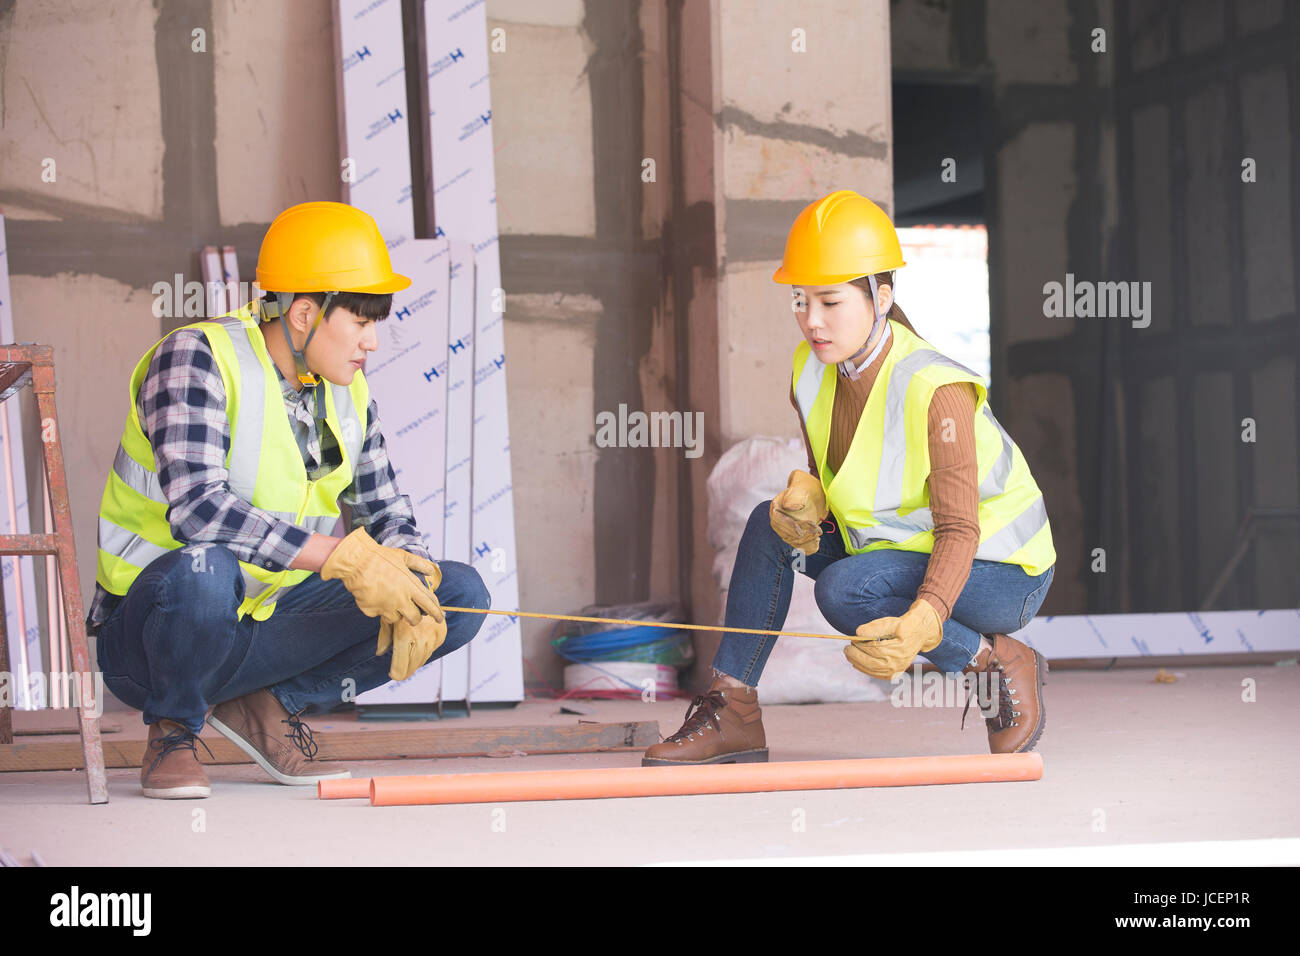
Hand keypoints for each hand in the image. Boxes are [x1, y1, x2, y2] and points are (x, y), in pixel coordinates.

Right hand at [319, 528, 441, 624]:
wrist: (356, 562)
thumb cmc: (380, 558)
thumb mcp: (403, 557)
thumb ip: (419, 565)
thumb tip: (431, 571)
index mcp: (410, 587)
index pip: (429, 605)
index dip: (436, 614)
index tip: (440, 619)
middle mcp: (400, 600)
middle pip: (414, 619)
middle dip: (415, 618)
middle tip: (413, 614)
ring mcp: (385, 607)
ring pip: (396, 618)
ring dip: (396, 612)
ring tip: (390, 599)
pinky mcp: (371, 611)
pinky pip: (378, 614)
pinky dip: (379, 608)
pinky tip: (375, 596)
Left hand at [376, 576, 446, 680]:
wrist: (423, 586)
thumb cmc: (400, 601)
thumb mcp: (388, 617)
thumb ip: (385, 636)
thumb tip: (379, 653)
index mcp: (404, 634)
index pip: (401, 666)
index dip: (396, 672)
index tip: (393, 674)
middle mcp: (420, 637)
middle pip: (412, 665)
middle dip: (405, 670)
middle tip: (398, 672)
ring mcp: (432, 636)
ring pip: (423, 659)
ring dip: (415, 663)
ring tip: (407, 663)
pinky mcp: (441, 634)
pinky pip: (432, 650)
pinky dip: (424, 652)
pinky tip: (417, 650)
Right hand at [769, 470, 827, 554]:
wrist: (815, 494)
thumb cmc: (806, 487)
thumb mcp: (801, 486)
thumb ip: (794, 495)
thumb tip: (787, 506)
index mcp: (776, 508)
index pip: (778, 521)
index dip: (788, 527)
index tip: (800, 531)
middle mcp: (779, 521)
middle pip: (785, 534)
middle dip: (801, 536)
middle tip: (817, 530)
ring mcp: (787, 530)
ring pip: (793, 542)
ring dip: (807, 541)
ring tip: (819, 533)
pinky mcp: (796, 536)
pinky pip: (800, 546)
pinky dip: (808, 547)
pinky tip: (817, 543)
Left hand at [844, 598, 943, 679]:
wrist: (918, 634)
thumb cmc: (902, 626)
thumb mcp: (891, 623)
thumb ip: (875, 627)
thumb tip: (858, 632)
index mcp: (900, 648)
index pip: (876, 650)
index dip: (862, 646)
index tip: (852, 640)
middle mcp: (899, 662)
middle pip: (873, 662)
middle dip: (856, 656)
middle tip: (846, 649)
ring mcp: (898, 669)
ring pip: (873, 670)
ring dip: (858, 663)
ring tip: (849, 655)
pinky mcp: (895, 673)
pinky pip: (877, 674)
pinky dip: (865, 669)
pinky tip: (857, 663)